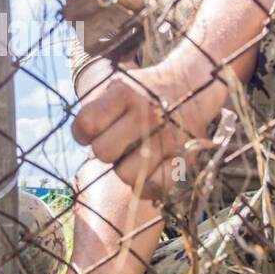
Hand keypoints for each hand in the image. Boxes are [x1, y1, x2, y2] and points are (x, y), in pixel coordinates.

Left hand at [71, 62, 222, 199]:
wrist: (192, 86)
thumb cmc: (144, 93)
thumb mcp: (116, 87)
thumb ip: (94, 110)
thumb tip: (82, 140)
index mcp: (125, 93)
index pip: (86, 126)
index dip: (84, 133)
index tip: (95, 130)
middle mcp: (147, 114)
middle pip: (103, 153)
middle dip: (106, 150)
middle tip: (119, 141)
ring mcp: (168, 137)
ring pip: (125, 175)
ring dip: (125, 168)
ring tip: (135, 153)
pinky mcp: (185, 157)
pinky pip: (155, 187)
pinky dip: (147, 184)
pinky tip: (148, 169)